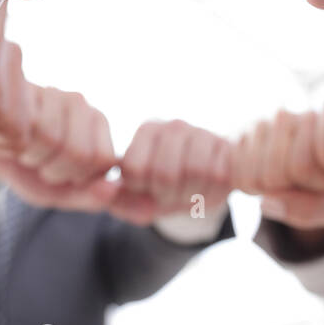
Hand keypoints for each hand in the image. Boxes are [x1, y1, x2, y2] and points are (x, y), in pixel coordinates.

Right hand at [0, 86, 119, 211]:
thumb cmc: (24, 167)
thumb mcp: (57, 192)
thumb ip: (89, 196)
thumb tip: (114, 188)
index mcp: (99, 130)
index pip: (103, 161)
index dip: (74, 176)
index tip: (55, 171)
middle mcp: (84, 106)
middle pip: (82, 153)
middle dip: (53, 169)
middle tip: (35, 159)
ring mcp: (57, 94)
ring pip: (54, 140)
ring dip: (31, 155)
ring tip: (22, 147)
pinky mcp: (28, 88)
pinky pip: (28, 127)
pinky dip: (14, 143)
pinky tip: (7, 135)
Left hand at [111, 120, 232, 225]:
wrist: (206, 183)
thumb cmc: (164, 189)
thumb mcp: (137, 197)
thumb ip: (112, 198)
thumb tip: (98, 190)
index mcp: (146, 131)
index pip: (134, 169)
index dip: (142, 189)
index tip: (149, 188)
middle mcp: (172, 126)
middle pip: (165, 174)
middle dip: (168, 194)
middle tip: (172, 193)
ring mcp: (201, 133)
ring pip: (194, 172)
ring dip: (192, 193)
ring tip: (190, 190)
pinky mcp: (225, 145)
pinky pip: (217, 175)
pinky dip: (211, 191)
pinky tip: (208, 187)